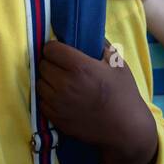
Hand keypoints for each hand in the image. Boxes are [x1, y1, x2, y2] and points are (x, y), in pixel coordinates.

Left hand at [36, 40, 156, 163]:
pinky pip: (41, 100)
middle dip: (51, 63)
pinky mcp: (55, 118)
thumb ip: (102, 46)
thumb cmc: (123, 94)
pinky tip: (61, 97)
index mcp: (80, 67)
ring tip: (61, 82)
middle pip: (43, 65)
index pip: (50, 49)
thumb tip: (90, 35)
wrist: (124, 128)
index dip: (56, 48)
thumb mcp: (118, 65)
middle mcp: (64, 84)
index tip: (62, 51)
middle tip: (63, 67)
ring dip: (48, 80)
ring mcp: (58, 103)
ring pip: (40, 83)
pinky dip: (48, 96)